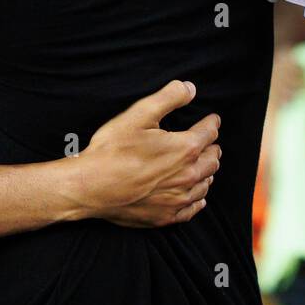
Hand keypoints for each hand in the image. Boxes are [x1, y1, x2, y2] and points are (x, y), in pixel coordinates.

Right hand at [76, 79, 220, 226]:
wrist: (91, 187)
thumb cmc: (112, 151)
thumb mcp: (139, 115)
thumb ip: (168, 98)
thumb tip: (190, 88)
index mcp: (185, 149)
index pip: (209, 133)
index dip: (211, 123)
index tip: (213, 120)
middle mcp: (188, 176)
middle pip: (212, 161)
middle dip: (212, 148)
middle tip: (209, 143)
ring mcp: (178, 199)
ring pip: (205, 184)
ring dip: (207, 172)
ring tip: (204, 166)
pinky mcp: (166, 216)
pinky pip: (193, 208)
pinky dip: (198, 198)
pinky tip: (197, 196)